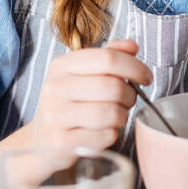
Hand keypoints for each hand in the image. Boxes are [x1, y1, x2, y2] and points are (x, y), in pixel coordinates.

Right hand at [4, 38, 151, 184]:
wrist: (42, 140)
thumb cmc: (69, 103)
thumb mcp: (83, 74)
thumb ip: (109, 56)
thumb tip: (132, 46)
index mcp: (62, 65)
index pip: (108, 58)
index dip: (135, 67)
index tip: (146, 77)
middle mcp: (55, 87)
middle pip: (113, 86)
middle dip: (130, 95)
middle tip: (129, 100)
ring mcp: (56, 115)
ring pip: (111, 113)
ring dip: (122, 116)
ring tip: (116, 115)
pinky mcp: (61, 142)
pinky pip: (104, 136)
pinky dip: (112, 134)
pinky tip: (103, 131)